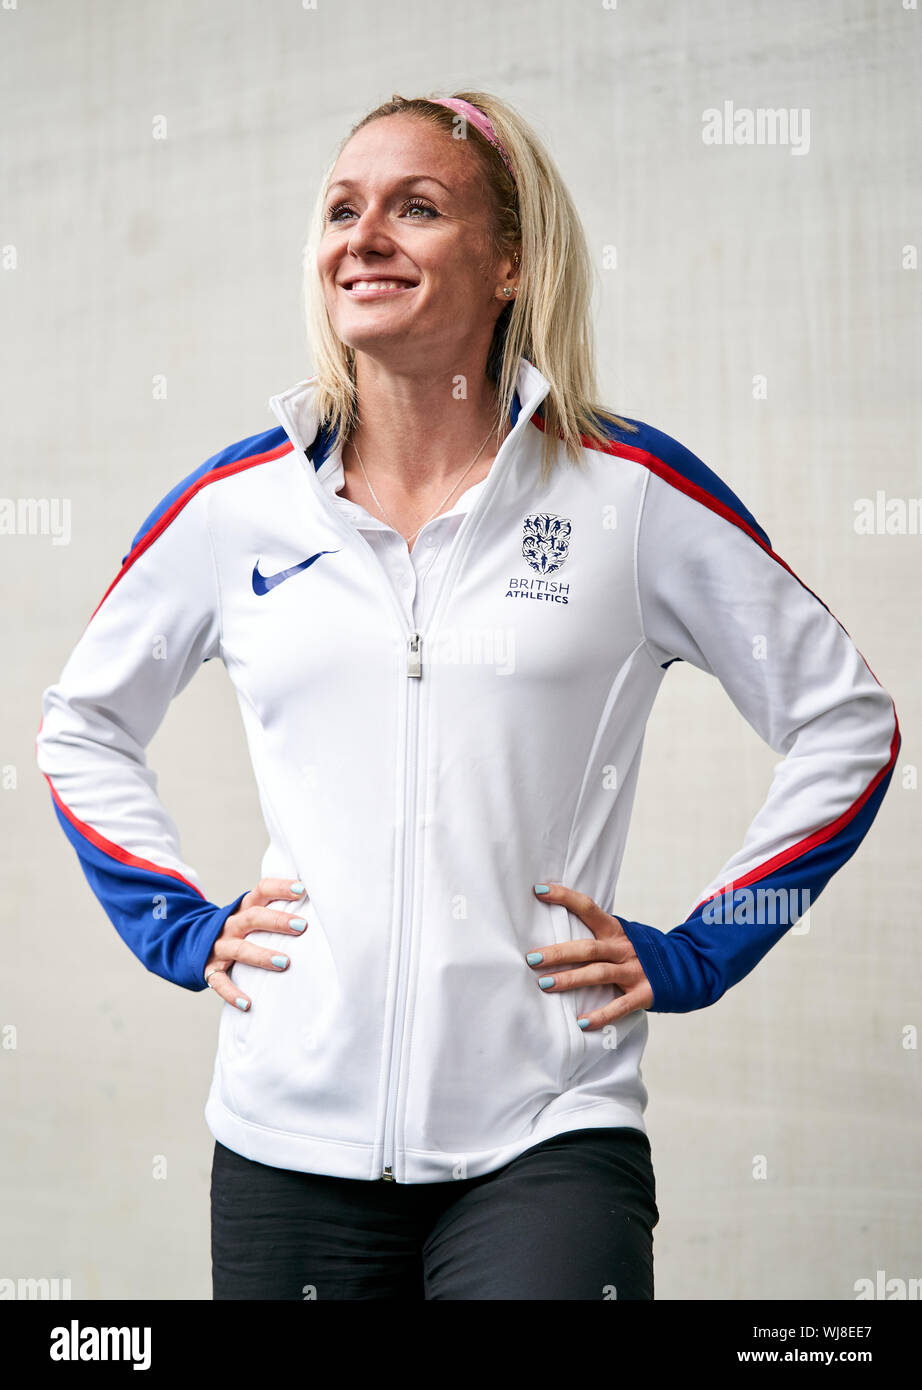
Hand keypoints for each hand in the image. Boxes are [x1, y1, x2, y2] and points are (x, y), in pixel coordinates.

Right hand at [203, 878, 307, 1009]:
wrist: (196, 942)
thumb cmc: (241, 929)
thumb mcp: (253, 913)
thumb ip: (277, 909)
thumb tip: (317, 905)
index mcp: (245, 907)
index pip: (262, 890)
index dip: (280, 888)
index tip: (301, 889)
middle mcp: (231, 924)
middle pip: (252, 917)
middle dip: (277, 921)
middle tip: (301, 926)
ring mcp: (220, 947)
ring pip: (240, 949)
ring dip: (262, 956)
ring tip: (285, 963)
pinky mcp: (210, 969)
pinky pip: (220, 982)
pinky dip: (232, 994)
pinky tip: (248, 1004)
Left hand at [526, 882, 653, 1029]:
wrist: (687, 967)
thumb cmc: (642, 952)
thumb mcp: (623, 936)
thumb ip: (598, 935)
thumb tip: (556, 932)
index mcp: (616, 930)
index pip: (588, 908)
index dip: (564, 897)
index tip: (539, 890)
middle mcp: (624, 948)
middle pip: (587, 948)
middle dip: (558, 953)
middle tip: (531, 958)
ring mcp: (634, 971)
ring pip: (598, 974)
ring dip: (570, 979)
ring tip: (544, 985)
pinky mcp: (644, 993)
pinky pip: (620, 1006)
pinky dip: (601, 1015)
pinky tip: (581, 1022)